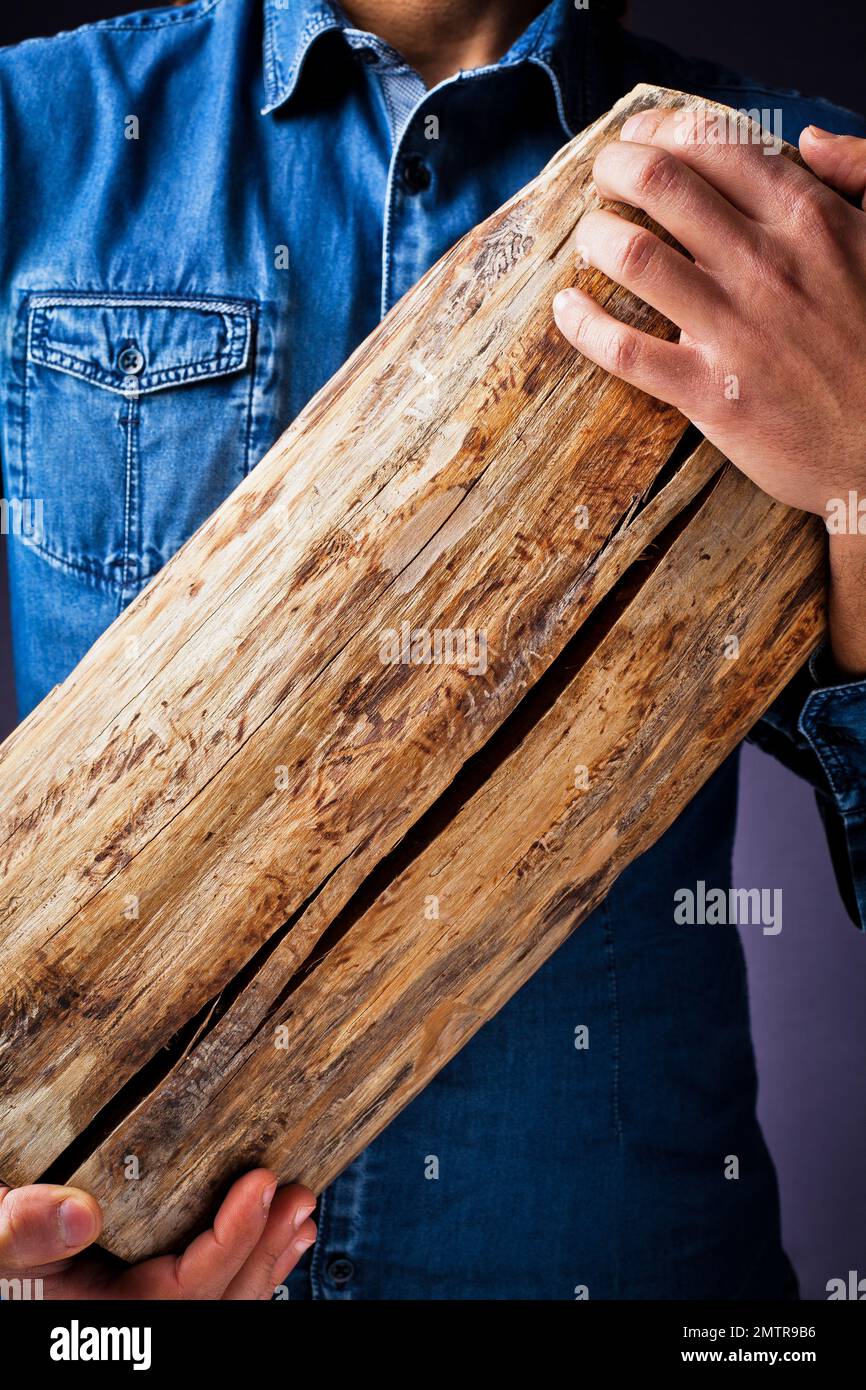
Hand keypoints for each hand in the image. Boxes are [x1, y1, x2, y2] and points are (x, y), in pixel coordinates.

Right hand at [0, 1170, 316, 1299]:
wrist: (0, 1258)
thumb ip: (22, 1231)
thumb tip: (81, 1212)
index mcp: (104, 1319)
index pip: (187, 1292)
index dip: (232, 1239)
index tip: (262, 1183)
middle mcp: (133, 1326)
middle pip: (220, 1303)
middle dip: (265, 1250)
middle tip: (299, 1197)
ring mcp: (145, 1316)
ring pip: (224, 1305)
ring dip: (268, 1260)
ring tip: (301, 1217)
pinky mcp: (151, 1297)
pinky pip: (212, 1295)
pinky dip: (251, 1266)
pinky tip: (279, 1239)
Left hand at [553, 107, 865, 672]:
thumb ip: (857, 175)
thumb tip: (805, 138)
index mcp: (809, 221)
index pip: (716, 143)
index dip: (662, 128)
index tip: (640, 136)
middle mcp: (765, 265)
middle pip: (660, 184)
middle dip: (614, 167)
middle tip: (601, 176)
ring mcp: (733, 331)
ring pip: (633, 255)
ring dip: (595, 235)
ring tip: (589, 236)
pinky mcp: (709, 394)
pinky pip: (624, 351)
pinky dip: (583, 324)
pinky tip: (566, 309)